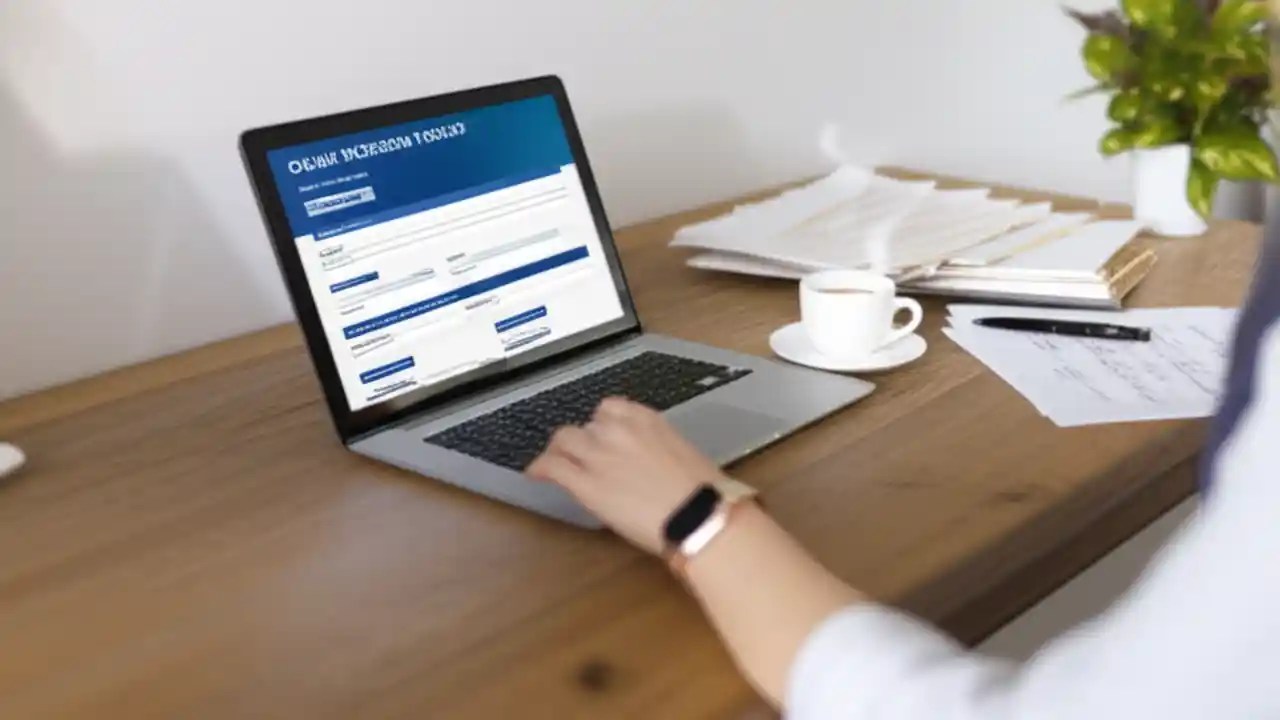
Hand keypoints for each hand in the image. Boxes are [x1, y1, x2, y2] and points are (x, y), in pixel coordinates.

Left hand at [526, 397, 729, 554]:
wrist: (698, 516)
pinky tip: (535, 474)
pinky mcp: (585, 483)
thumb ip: (658, 448)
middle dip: (583, 439)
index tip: (602, 435)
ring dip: (560, 451)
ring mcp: (599, 455)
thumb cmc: (702, 493)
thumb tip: (649, 460)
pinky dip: (540, 468)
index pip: (610, 409)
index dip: (602, 424)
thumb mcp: (683, 454)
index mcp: (646, 419)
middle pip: (586, 425)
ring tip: (555, 461)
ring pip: (564, 440)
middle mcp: (618, 430)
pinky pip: (552, 466)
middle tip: (581, 455)